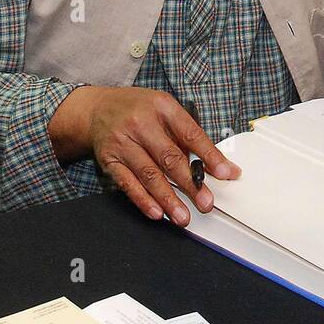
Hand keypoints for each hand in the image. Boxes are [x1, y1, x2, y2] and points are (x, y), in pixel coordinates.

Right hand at [49, 85, 239, 224]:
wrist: (98, 108)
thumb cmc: (138, 109)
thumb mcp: (164, 109)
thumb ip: (186, 135)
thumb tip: (212, 165)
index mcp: (162, 106)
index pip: (190, 134)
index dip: (209, 155)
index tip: (225, 173)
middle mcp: (141, 123)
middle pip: (169, 157)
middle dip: (190, 184)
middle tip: (205, 202)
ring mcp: (123, 142)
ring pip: (149, 174)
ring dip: (168, 199)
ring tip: (183, 216)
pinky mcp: (109, 160)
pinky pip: (128, 183)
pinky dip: (143, 200)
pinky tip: (157, 212)